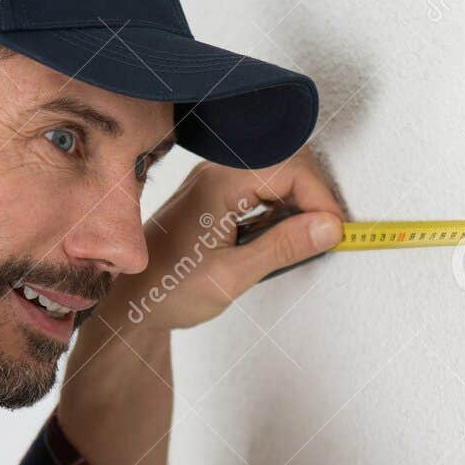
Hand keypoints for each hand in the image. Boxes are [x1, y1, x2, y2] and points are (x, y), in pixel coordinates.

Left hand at [108, 148, 343, 330]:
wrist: (129, 302)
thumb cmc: (166, 290)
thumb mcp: (233, 275)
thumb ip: (283, 248)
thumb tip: (329, 227)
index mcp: (220, 184)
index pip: (291, 168)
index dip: (321, 198)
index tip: (334, 232)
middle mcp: (218, 173)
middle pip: (289, 162)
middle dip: (315, 196)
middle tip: (326, 235)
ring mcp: (218, 183)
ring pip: (279, 175)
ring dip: (300, 204)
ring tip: (305, 240)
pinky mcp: (219, 197)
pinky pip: (263, 189)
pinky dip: (283, 211)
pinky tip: (281, 239)